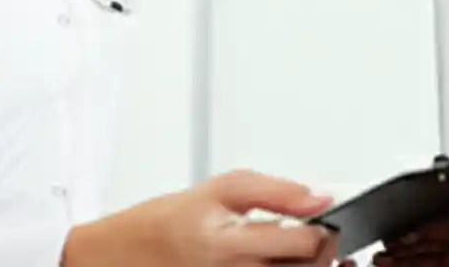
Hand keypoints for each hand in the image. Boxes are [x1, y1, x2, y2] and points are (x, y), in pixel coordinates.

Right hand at [64, 169, 344, 265]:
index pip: (304, 244)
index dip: (322, 229)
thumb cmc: (170, 221)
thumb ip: (276, 191)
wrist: (126, 256)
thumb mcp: (220, 189)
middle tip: (308, 237)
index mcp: (226, 244)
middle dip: (319, 253)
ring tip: (290, 252)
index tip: (319, 220)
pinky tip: (273, 263)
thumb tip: (321, 198)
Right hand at [372, 196, 448, 266]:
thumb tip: (413, 224)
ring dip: (401, 262)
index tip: (388, 234)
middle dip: (399, 248)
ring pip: (427, 263)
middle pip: (427, 245)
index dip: (409, 227)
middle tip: (378, 252)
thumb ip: (436, 217)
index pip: (434, 222)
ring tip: (379, 263)